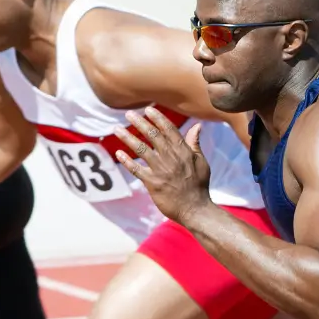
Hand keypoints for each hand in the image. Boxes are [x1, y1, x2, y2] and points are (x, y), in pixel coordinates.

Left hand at [113, 107, 212, 225]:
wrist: (195, 209)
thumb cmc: (200, 186)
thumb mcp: (202, 162)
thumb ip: (195, 144)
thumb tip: (197, 126)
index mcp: (184, 152)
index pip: (169, 130)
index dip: (158, 118)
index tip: (148, 109)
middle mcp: (171, 158)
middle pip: (153, 135)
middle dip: (140, 123)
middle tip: (129, 114)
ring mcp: (161, 170)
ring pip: (141, 149)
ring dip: (128, 138)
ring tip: (117, 129)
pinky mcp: (153, 183)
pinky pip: (136, 169)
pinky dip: (127, 161)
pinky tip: (118, 153)